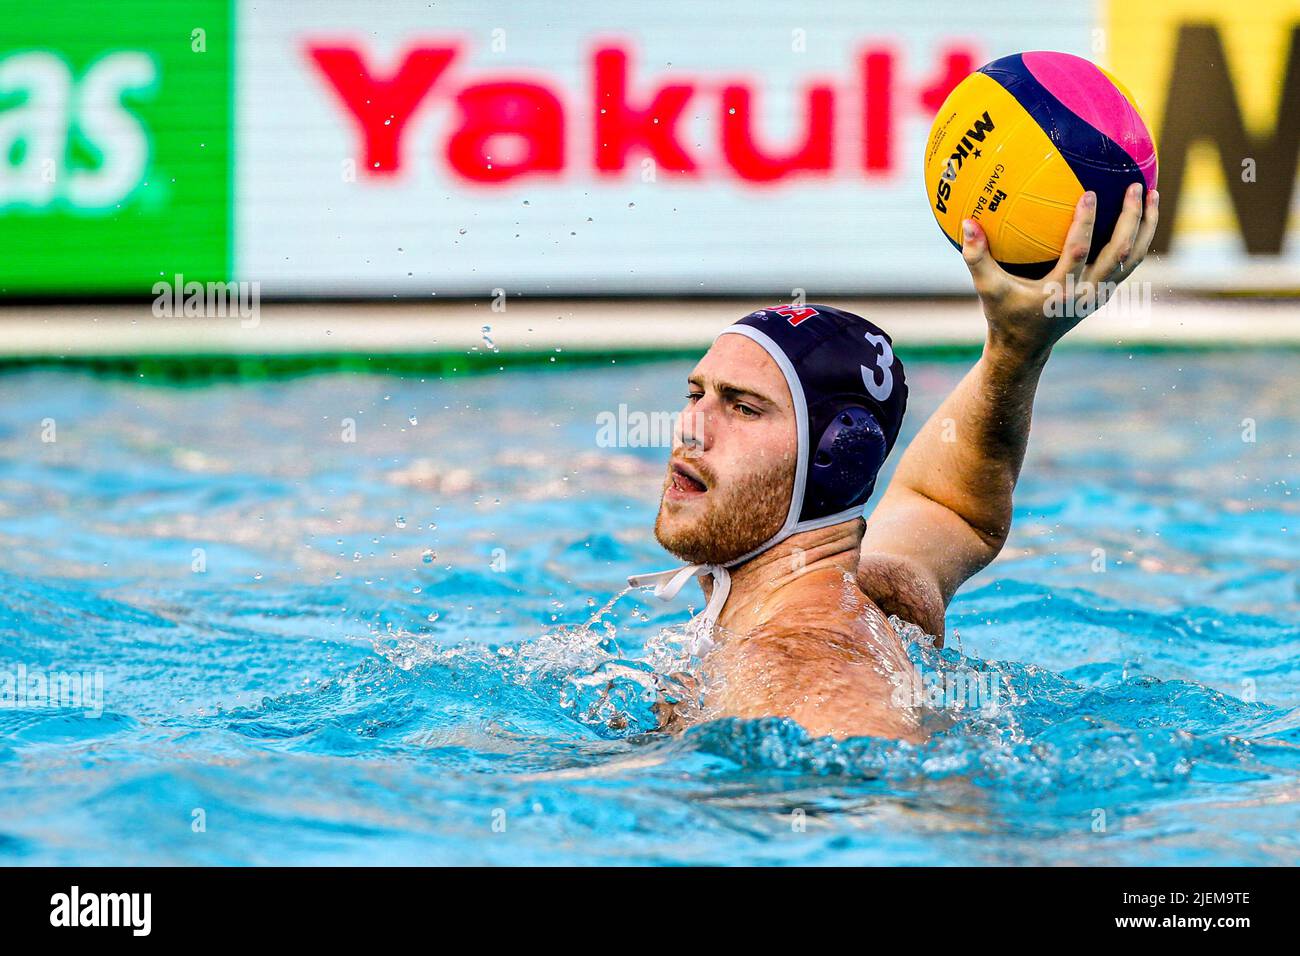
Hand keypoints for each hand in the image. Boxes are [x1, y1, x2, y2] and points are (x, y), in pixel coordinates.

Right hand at [961, 184, 1158, 360]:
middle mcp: (1087, 293)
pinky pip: (1128, 262)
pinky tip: (1139, 214)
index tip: (1090, 194)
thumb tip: (966, 222)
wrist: (1024, 350)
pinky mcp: (1104, 292)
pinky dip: (1138, 238)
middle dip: (1132, 219)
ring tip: (1154, 194)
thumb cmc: (1004, 316)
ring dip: (1146, 227)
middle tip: (1137, 186)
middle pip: (1120, 254)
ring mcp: (1100, 294)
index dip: (1085, 224)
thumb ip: (976, 257)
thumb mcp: (987, 289)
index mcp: (1061, 292)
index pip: (1079, 254)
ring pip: (1133, 259)